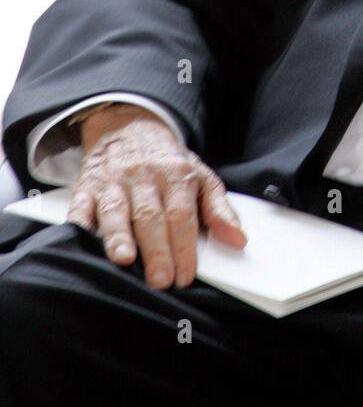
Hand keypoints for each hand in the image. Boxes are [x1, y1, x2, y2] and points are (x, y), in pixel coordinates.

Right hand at [66, 104, 245, 288]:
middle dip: (157, 249)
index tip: (186, 275)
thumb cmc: (167, 161)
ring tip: (124, 260)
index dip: (184, 246)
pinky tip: (83, 240)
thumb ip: (219, 209)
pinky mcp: (87, 186)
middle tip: (161, 280)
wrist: (129, 125)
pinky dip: (80, 223)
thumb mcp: (200, 177)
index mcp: (176, 174)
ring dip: (118, 236)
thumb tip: (237, 239)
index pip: (182, 214)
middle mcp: (144, 177)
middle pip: (150, 216)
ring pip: (116, 210)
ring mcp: (113, 181)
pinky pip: (80, 206)